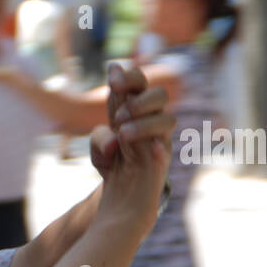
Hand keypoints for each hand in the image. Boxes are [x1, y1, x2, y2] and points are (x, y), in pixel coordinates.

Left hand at [90, 63, 171, 179]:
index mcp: (134, 108)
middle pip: (160, 95)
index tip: (113, 82)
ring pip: (168, 120)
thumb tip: (114, 141)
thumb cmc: (112, 159)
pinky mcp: (161, 161)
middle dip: (140, 101)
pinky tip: (151, 149)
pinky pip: (165, 151)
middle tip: (118, 118)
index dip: (129, 77)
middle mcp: (151, 119)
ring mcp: (159, 139)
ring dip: (144, 125)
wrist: (120, 189)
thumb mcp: (98, 147)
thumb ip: (100, 137)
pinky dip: (158, 149)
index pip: (139, 83)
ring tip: (123, 136)